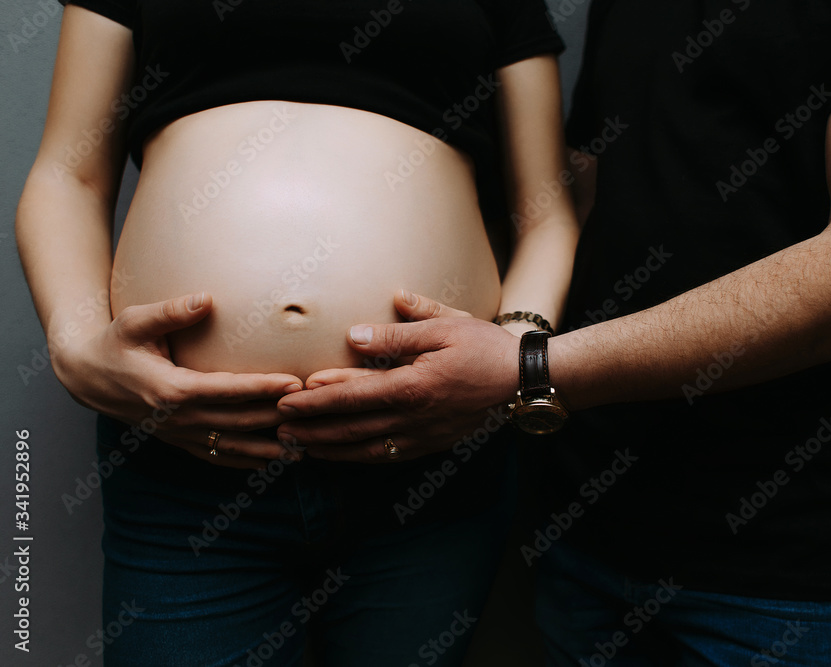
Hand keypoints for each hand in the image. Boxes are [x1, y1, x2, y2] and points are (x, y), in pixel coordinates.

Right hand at [52, 292, 304, 468]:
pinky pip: (218, 456)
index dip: (263, 388)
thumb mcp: (133, 321)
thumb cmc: (114, 343)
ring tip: (307, 445)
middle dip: (278, 416)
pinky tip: (274, 461)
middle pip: (239, 421)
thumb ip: (170, 311)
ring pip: (233, 445)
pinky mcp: (180, 441)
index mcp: (171, 390)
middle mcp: (178, 418)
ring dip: (270, 447)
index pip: (228, 390)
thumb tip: (205, 299)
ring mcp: (179, 434)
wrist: (86, 377)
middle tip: (315, 410)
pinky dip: (247, 461)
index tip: (294, 382)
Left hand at [276, 290, 520, 462]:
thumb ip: (397, 335)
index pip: (350, 398)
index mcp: (412, 387)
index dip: (314, 401)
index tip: (284, 401)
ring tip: (300, 447)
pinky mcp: (433, 444)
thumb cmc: (485, 347)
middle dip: (311, 430)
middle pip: (350, 429)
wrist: (524, 380)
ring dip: (329, 449)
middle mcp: (413, 419)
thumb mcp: (444, 327)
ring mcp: (423, 436)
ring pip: (366, 449)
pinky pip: (388, 456)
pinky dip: (359, 457)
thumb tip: (354, 337)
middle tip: (278, 431)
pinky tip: (344, 454)